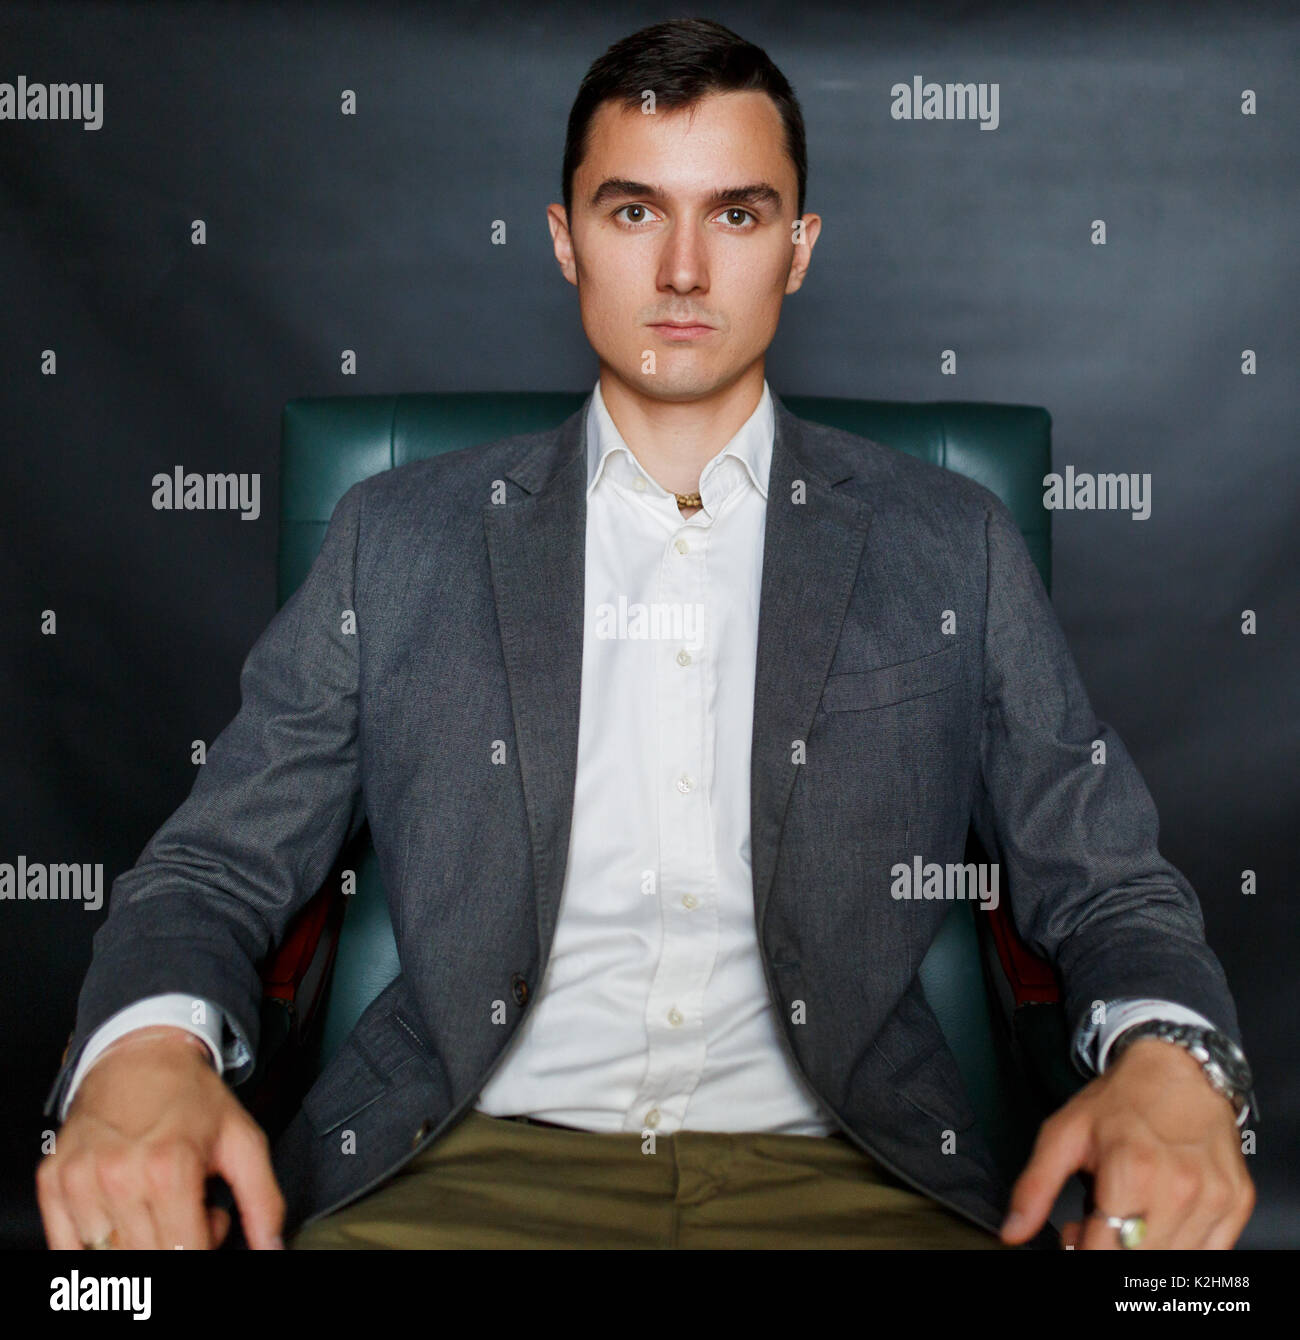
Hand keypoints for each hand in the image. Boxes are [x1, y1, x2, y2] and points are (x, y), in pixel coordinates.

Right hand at [36, 1026, 285, 1249]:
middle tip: (186, 1206)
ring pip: (108, 1258)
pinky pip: (66, 1248)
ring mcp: (80, 1182)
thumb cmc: (191, 1097)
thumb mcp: (243, 1140)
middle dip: (176, 1243)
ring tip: (155, 1203)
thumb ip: (263, 1200)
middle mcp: (119, 1178)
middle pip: (148, 1259)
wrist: (141, 1054)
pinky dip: (96, 1244)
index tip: (210, 1220)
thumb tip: (271, 1249)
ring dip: (138, 1243)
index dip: (206, 1244)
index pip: (184, 1254)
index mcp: (170, 1169)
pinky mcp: (52, 1183)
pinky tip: (121, 1211)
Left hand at [1000, 1037, 1254, 1248]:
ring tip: (1131, 1213)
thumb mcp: (1063, 1134)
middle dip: (1112, 1250)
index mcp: (1130, 1172)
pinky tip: (1162, 1218)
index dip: (1083, 1251)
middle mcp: (1177, 1190)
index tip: (1076, 1235)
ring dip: (1145, 1249)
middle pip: (1138, 1262)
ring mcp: (1212, 1199)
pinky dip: (1181, 1246)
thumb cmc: (1120, 1101)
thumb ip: (1034, 1188)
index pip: (1104, 1254)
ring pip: (1174, 1262)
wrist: (1178, 1069)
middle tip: (1101, 1223)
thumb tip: (1012, 1231)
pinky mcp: (1236, 1203)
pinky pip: (1210, 1254)